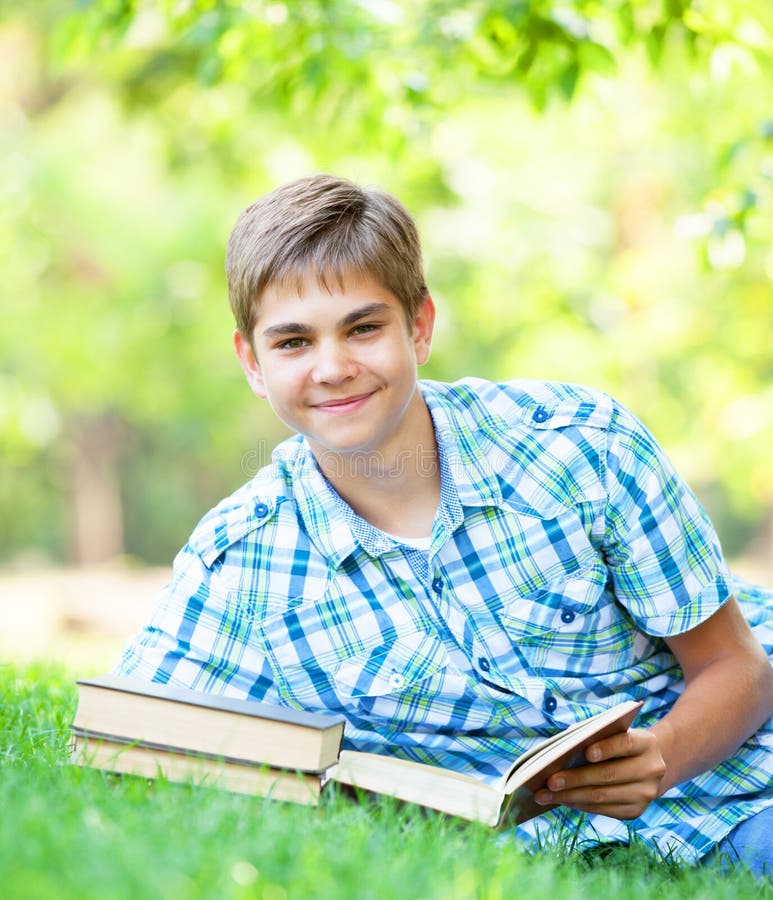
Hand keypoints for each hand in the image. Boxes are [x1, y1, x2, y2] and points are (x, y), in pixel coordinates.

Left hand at [533, 728, 667, 819]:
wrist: (649, 766)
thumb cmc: (619, 742)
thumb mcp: (613, 731)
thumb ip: (592, 733)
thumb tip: (562, 745)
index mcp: (646, 743)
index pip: (626, 744)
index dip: (606, 748)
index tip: (586, 752)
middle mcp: (651, 770)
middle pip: (609, 775)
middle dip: (575, 779)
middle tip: (550, 781)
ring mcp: (646, 794)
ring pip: (603, 796)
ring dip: (570, 796)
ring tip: (545, 795)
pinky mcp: (636, 811)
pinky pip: (603, 810)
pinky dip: (579, 804)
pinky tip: (562, 800)